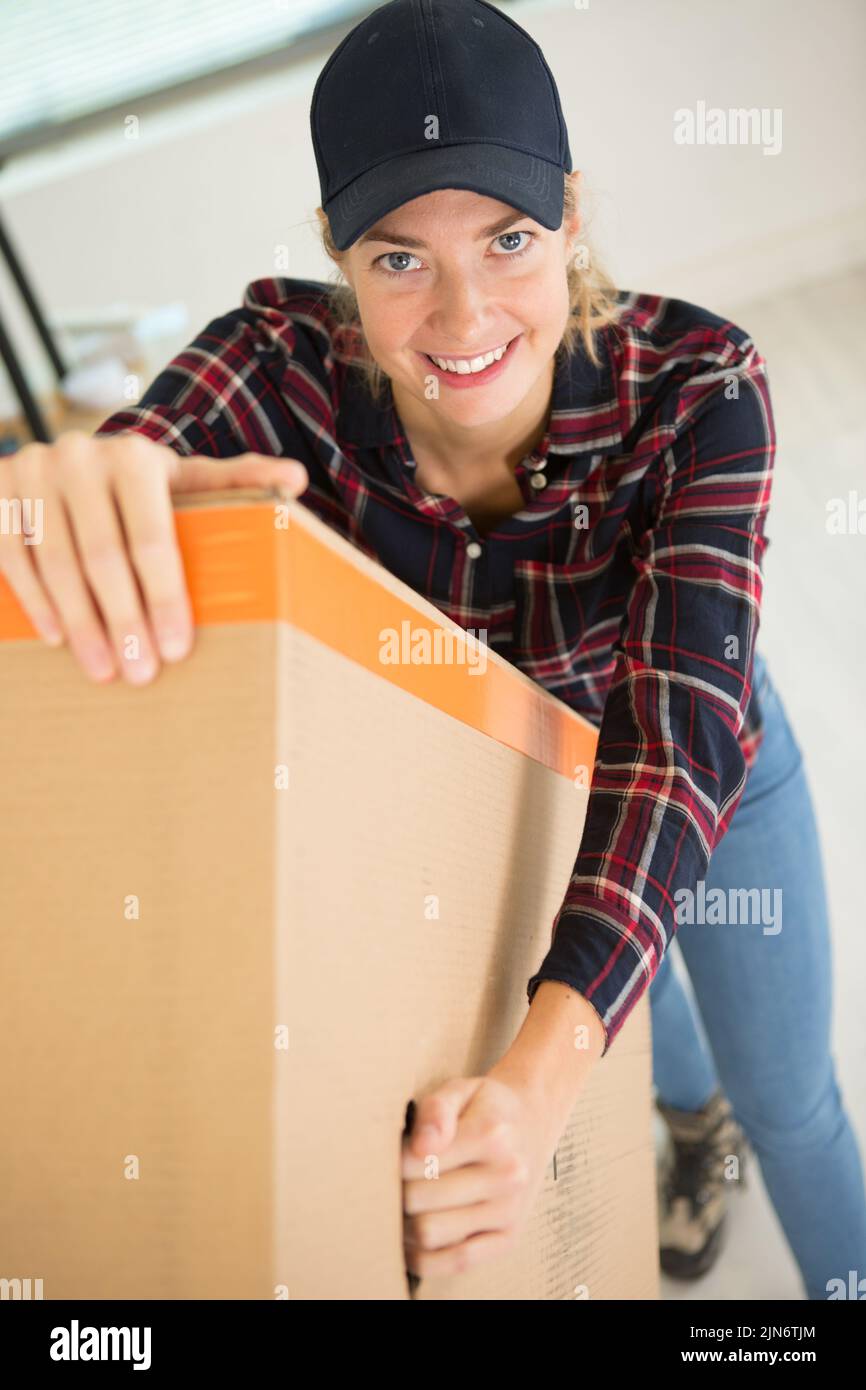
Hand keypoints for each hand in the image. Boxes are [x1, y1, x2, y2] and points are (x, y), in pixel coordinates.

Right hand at [0, 430, 307, 684]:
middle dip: (123, 622)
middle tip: (140, 674)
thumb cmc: (140, 489)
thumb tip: (296, 482)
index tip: (176, 650)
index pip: (153, 539)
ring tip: (103, 671)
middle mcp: (81, 457)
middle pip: (103, 557)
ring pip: (56, 562)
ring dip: (80, 624)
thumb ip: (239, 482)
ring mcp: (33, 470)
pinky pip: (11, 555)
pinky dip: (34, 600)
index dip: (165, 598)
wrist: (70, 463)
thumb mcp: (187, 481)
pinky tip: (55, 638)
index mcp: (136, 457)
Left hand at [401, 1069, 555, 1278]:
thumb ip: (436, 1109)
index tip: (388, 1158)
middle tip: (388, 1184)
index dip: (390, 1163)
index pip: (417, 1162)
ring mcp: (510, 1210)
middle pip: (418, 1200)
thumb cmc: (484, 1107)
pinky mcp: (508, 1237)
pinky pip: (456, 1261)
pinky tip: (412, 1241)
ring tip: (400, 1208)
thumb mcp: (460, 1090)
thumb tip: (421, 1146)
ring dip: (403, 1225)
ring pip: (430, 1234)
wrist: (532, 1123)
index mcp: (492, 1134)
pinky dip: (424, 1258)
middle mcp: (507, 1175)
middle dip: (393, 1193)